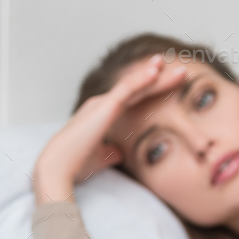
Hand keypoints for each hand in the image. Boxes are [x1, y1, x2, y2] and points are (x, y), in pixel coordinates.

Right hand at [33, 54, 187, 204]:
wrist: (58, 168)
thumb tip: (120, 153)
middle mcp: (100, 104)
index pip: (131, 99)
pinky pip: (128, 89)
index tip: (166, 84)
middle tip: (179, 71)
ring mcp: (102, 103)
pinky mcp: (105, 106)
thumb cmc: (75, 165)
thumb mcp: (99, 157)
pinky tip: (158, 72)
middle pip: (136, 88)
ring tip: (180, 70)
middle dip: (158, 80)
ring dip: (158, 76)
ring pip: (135, 85)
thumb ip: (111, 152)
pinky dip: (143, 79)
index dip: (149, 91)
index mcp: (100, 115)